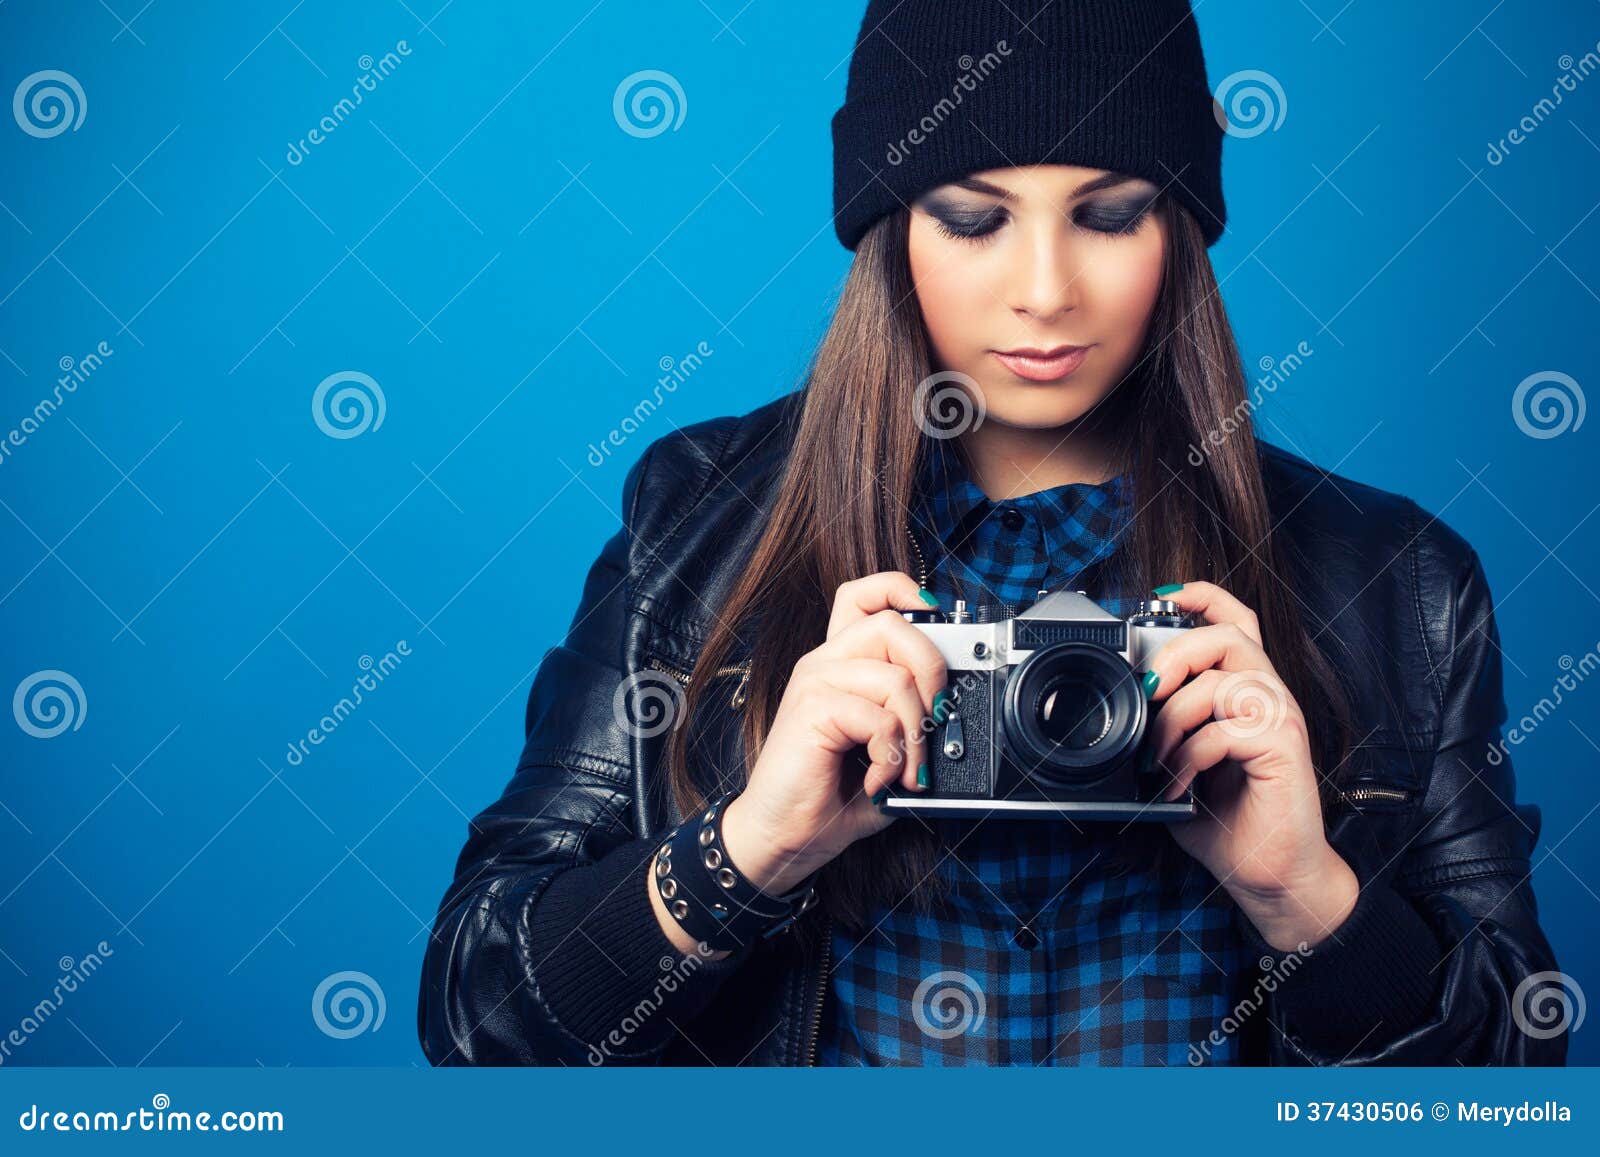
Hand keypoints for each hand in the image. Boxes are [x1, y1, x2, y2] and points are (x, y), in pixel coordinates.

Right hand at [719, 571, 947, 896]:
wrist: (784, 836)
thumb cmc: (827, 797)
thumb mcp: (882, 751)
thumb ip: (909, 721)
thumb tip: (952, 710)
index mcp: (840, 664)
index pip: (864, 596)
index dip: (902, 589)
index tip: (932, 611)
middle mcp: (825, 663)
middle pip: (892, 625)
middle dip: (932, 670)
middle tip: (936, 717)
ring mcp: (815, 681)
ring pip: (895, 677)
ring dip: (916, 733)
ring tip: (905, 769)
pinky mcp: (811, 707)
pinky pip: (879, 717)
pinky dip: (891, 756)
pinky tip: (879, 779)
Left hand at [1143, 581, 1358, 950]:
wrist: (1269, 874)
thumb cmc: (1229, 822)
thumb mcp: (1177, 767)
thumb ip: (1158, 733)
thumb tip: (1118, 715)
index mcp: (1244, 693)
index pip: (1235, 621)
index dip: (1204, 596)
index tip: (1163, 595)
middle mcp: (1268, 697)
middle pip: (1228, 636)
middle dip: (1175, 656)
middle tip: (1147, 694)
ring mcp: (1280, 720)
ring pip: (1221, 681)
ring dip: (1174, 718)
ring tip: (1158, 758)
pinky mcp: (1286, 747)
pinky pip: (1226, 729)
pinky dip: (1190, 757)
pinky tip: (1179, 784)